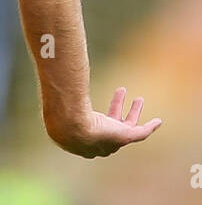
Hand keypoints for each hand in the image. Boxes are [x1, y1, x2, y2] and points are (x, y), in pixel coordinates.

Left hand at [45, 87, 161, 157]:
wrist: (70, 127)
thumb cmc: (60, 112)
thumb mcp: (56, 98)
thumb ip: (54, 85)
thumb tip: (46, 62)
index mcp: (83, 135)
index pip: (96, 123)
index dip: (99, 109)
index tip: (102, 94)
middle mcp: (96, 141)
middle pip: (111, 125)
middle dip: (118, 109)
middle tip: (121, 90)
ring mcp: (110, 141)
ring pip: (127, 127)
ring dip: (134, 113)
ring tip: (139, 98)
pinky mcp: (123, 138)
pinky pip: (141, 133)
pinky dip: (150, 127)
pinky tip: (158, 121)